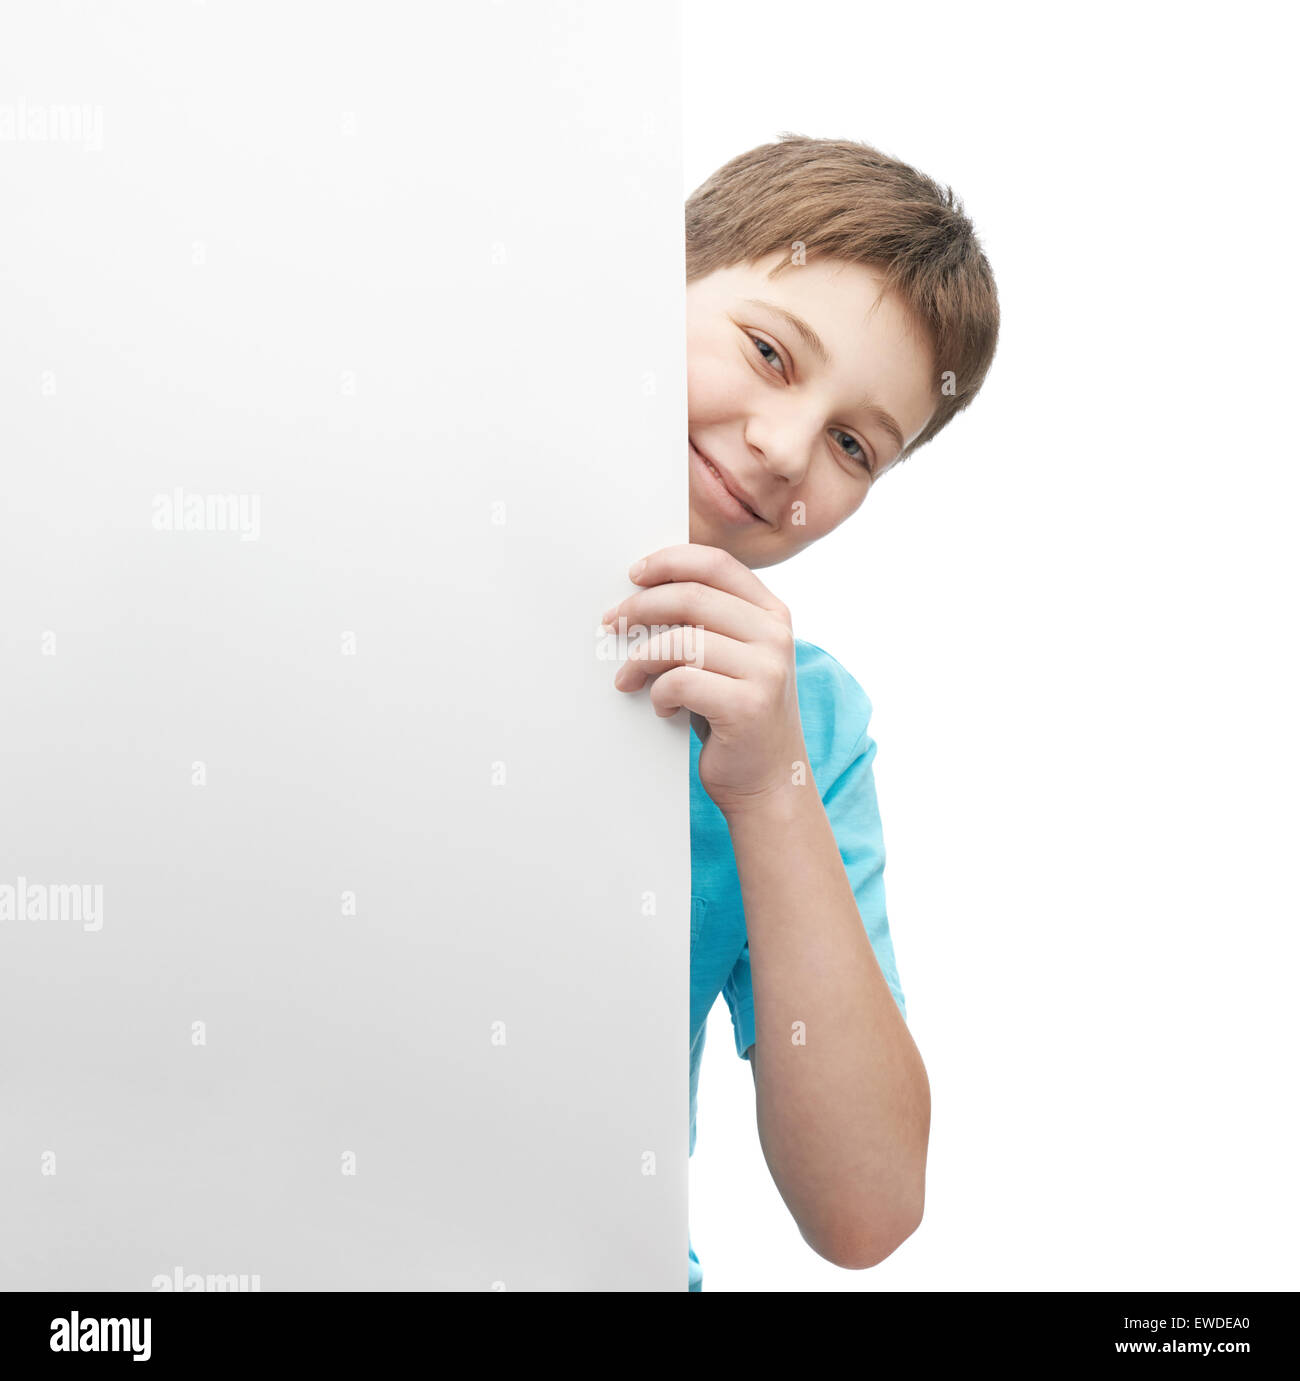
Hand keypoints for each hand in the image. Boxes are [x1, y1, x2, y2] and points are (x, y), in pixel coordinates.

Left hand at [600, 544, 806, 816]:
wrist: (768, 781)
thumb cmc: (736, 716)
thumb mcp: (731, 658)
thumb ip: (707, 623)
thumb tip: (642, 592)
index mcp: (772, 613)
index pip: (716, 564)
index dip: (670, 562)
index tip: (634, 575)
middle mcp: (775, 635)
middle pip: (691, 597)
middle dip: (640, 607)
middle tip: (611, 624)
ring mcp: (766, 669)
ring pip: (680, 640)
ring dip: (641, 658)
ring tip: (629, 678)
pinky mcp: (748, 705)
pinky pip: (680, 681)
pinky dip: (659, 694)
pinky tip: (662, 708)